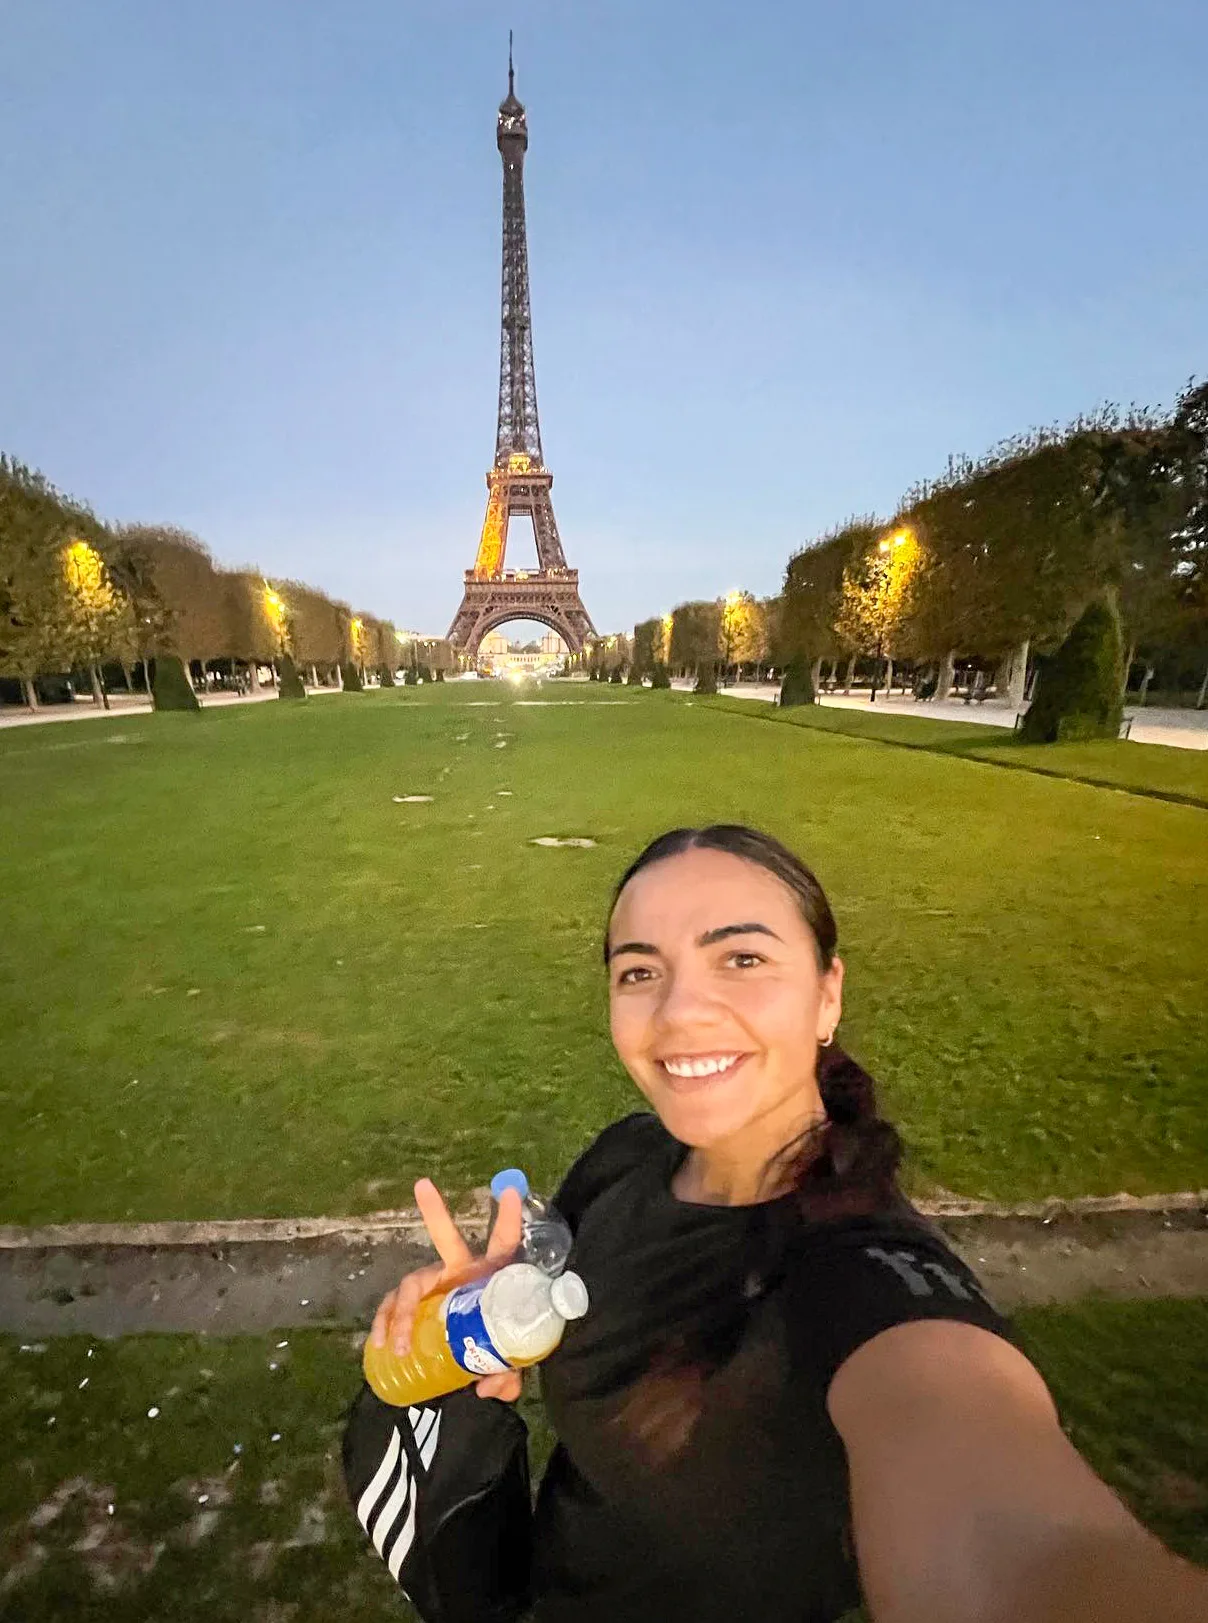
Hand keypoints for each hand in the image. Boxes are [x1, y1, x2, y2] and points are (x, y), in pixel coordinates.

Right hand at [369, 1178, 524, 1401]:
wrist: (478, 1364)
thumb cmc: (500, 1347)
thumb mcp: (510, 1363)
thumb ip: (506, 1375)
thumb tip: (488, 1386)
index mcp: (492, 1276)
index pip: (504, 1243)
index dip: (508, 1218)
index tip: (511, 1189)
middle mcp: (462, 1273)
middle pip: (447, 1241)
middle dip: (436, 1212)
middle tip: (422, 1186)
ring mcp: (436, 1287)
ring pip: (412, 1284)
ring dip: (401, 1311)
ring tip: (397, 1342)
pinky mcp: (416, 1307)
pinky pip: (393, 1308)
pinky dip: (385, 1324)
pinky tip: (379, 1343)